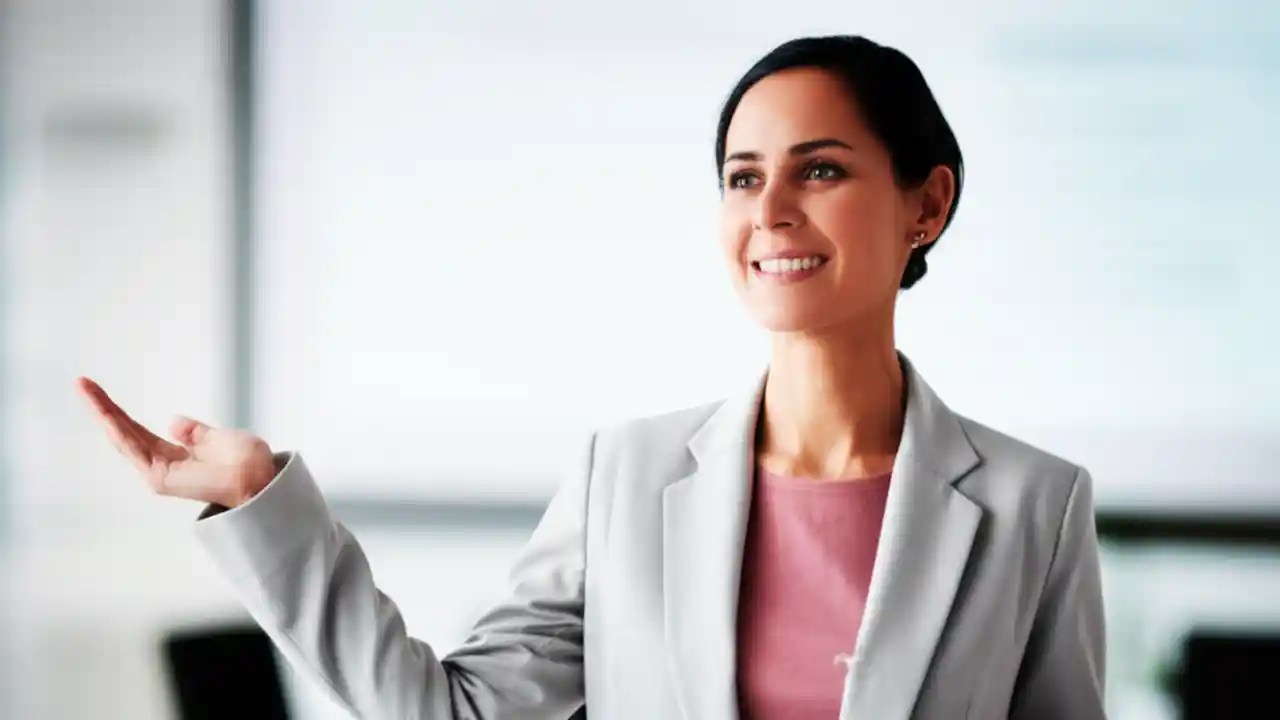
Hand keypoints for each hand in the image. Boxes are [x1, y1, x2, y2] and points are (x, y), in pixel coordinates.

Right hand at [76, 376, 276, 507]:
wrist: (260, 478)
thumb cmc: (247, 462)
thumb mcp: (218, 438)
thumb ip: (195, 432)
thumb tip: (172, 421)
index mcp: (175, 457)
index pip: (137, 431)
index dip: (118, 412)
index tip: (98, 390)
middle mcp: (161, 466)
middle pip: (123, 432)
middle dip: (102, 408)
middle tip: (81, 382)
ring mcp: (158, 473)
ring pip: (122, 438)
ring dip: (103, 412)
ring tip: (84, 388)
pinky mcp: (160, 477)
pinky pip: (134, 447)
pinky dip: (119, 429)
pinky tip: (105, 412)